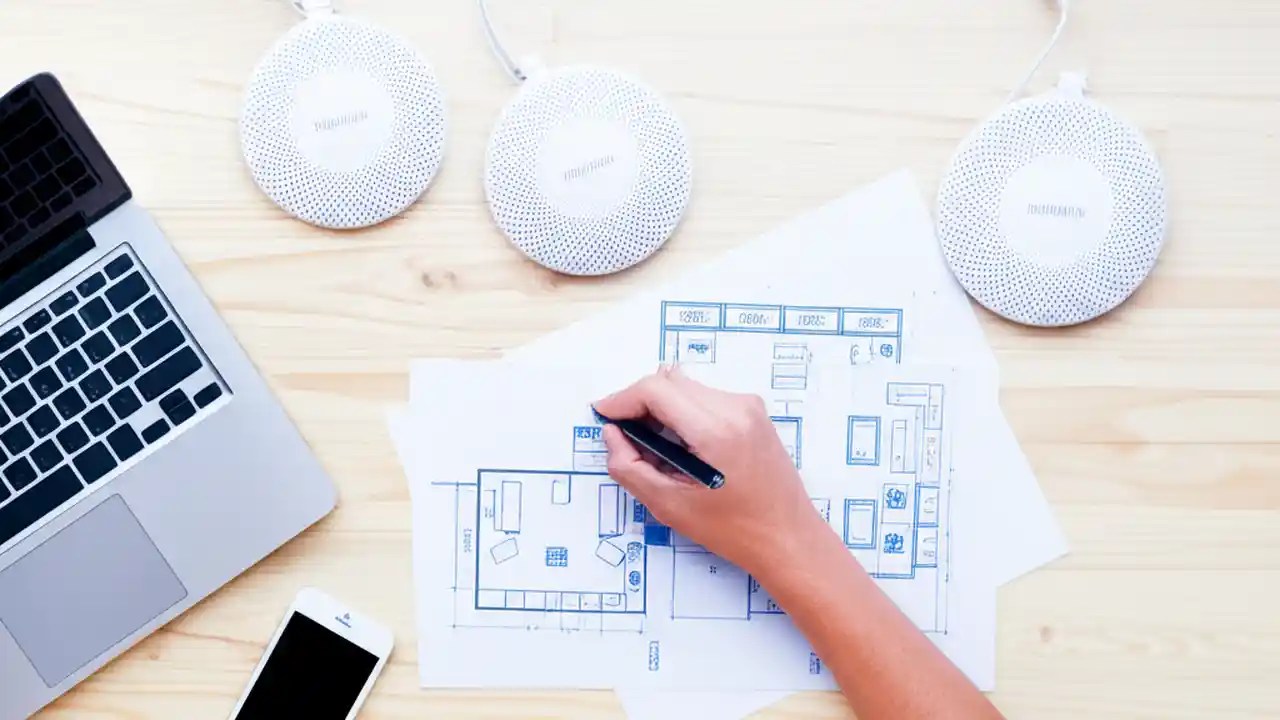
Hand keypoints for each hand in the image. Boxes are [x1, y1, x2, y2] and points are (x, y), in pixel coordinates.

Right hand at [594, 367, 828, 579]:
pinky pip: (706, 398)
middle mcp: (736, 408)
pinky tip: (683, 447)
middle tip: (626, 437)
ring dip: (663, 408)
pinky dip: (684, 413)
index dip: (622, 399)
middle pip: (670, 382)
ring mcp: (749, 407)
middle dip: (640, 403)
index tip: (604, 416)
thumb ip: (630, 467)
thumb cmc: (734, 530)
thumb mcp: (669, 506)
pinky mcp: (754, 413)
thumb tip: (612, 435)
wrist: (788, 538)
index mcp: (716, 429)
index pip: (655, 389)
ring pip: (687, 388)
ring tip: (656, 449)